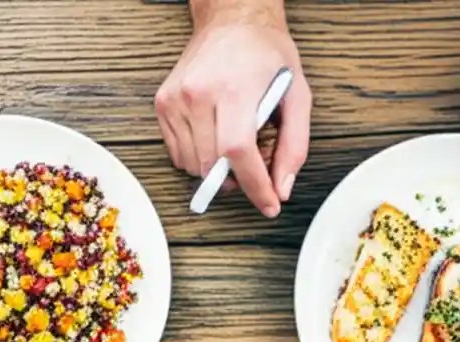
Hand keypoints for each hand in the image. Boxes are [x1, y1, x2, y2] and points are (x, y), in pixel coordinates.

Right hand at [154, 2, 311, 216]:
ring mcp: (175, 99)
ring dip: (216, 170)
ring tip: (234, 148)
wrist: (230, 21)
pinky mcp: (162, 103)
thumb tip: (282, 187)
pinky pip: (177, 153)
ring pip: (193, 165)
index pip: (237, 151)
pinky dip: (197, 158)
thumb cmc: (266, 54)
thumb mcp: (297, 94)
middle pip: (213, 164)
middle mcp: (199, 93)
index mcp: (235, 88)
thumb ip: (294, 145)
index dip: (254, 185)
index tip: (269, 204)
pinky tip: (213, 137)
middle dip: (238, 180)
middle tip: (256, 169)